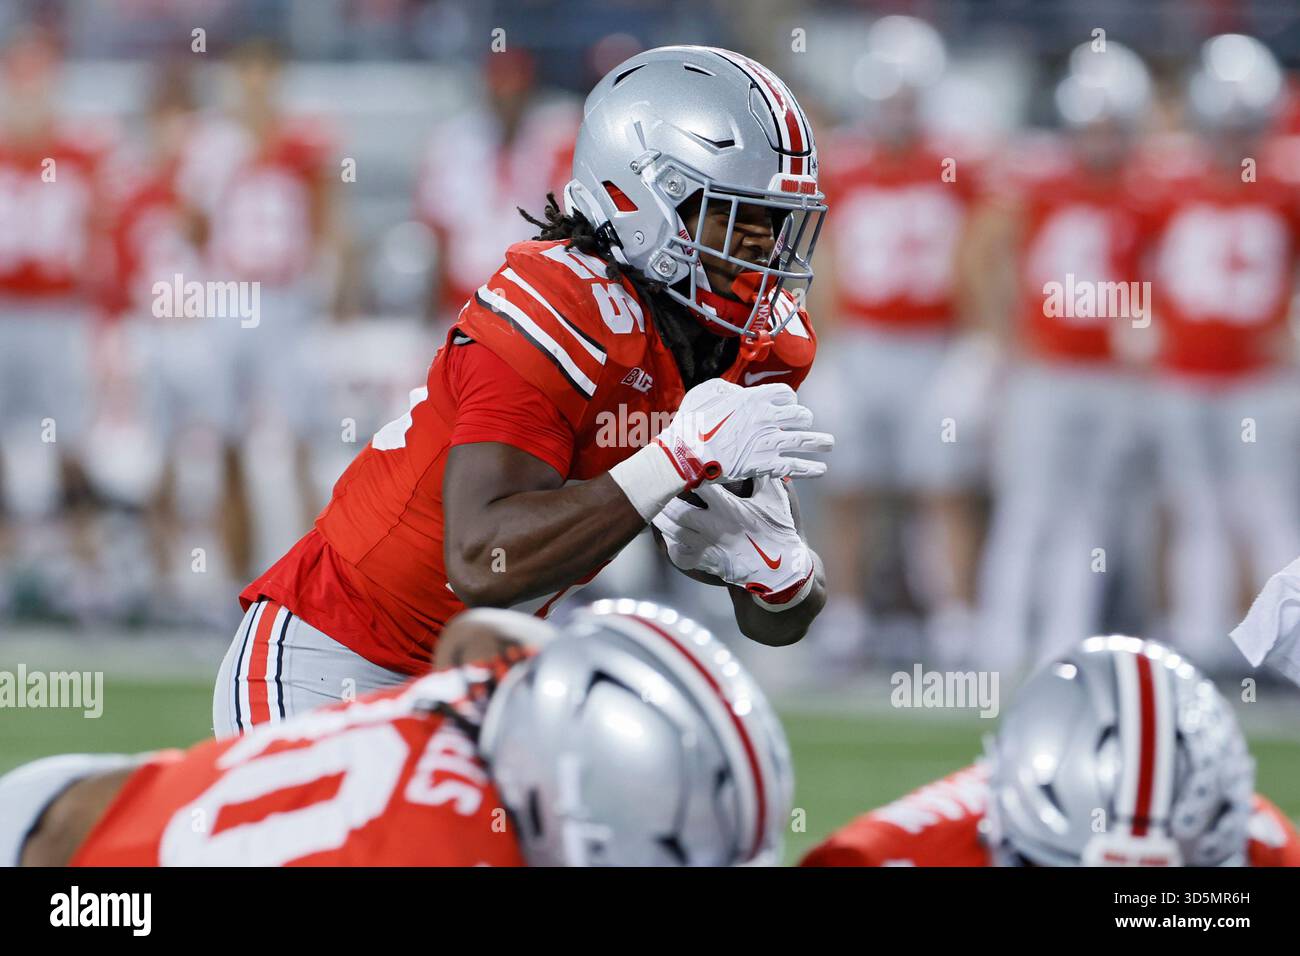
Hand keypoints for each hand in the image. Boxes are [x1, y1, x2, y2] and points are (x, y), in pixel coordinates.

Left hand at [653, 476, 815, 605]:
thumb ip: (761, 476)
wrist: (781, 568)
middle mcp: (713, 527)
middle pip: (675, 511)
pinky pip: (679, 556)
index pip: (699, 485)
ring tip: (657, 509)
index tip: (678, 465)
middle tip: (657, 489)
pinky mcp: (706, 563)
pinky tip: (670, 538)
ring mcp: (707, 546)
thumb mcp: (774, 499)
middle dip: (664, 499)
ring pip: (672, 532)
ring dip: (662, 520)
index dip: (686, 474)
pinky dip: (672, 546)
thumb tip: (756, 454)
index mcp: (727, 508)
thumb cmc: (778, 531)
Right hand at [655, 379, 831, 487]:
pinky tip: (821, 469)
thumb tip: (737, 392)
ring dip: (820, 442)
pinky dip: (811, 468)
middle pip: (801, 415)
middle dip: (804, 419)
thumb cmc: (691, 422)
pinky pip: (796, 466)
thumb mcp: (705, 392)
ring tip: (829, 444)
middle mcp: (768, 418)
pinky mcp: (766, 464)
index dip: (788, 400)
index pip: (787, 394)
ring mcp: (769, 442)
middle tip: (805, 424)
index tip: (787, 406)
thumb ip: (726, 389)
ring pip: (805, 440)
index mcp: (755, 398)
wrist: (685, 453)